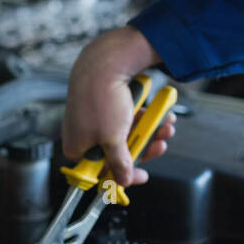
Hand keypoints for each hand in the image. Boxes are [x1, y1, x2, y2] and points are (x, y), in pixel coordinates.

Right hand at [62, 25, 175, 185]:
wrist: (105, 62)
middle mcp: (84, 134)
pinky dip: (144, 117)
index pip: (100, 172)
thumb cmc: (101, 101)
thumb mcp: (113, 140)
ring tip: (166, 126)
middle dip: (144, 147)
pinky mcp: (107, 105)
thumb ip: (119, 163)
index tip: (141, 175)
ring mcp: (95, 118)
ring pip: (127, 133)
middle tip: (160, 144)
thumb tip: (122, 181)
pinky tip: (160, 114)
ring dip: (149, 131)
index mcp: (77, 148)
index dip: (123, 175)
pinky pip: (128, 117)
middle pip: (118, 151)